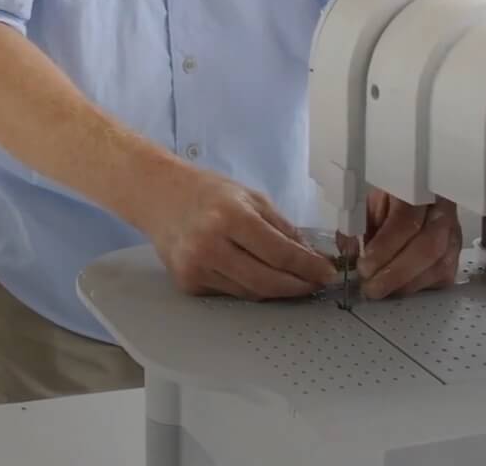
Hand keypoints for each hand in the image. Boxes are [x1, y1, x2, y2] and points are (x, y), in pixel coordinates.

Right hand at [147, 165, 339, 299]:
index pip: (280, 253)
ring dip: (276, 290)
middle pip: (267, 282)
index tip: (328, 273)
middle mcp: (210, 245)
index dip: (309, 267)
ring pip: (250, 293)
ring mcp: (196, 267)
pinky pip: (230, 293)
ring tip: (293, 282)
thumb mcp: (250, 197)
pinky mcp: (187, 283)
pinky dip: (249, 287)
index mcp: (230, 217)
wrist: (157, 195)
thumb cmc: (206, 192)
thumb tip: (312, 257)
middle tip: (316, 284)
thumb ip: (282, 228)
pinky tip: (256, 275)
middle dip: (298, 286)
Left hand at [342, 189, 462, 299]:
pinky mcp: (455, 254)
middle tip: (371, 287)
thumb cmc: (387, 200)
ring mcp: (453, 234)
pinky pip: (443, 276)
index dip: (385, 248)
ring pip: (439, 265)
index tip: (364, 266)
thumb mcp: (366, 204)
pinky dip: (418, 287)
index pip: (406, 221)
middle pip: (428, 247)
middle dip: (396, 273)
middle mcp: (441, 212)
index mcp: (416, 191)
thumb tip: (351, 255)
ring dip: (406, 284)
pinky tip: (398, 288)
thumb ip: (356, 228)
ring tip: (380, 289)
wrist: (414, 197)